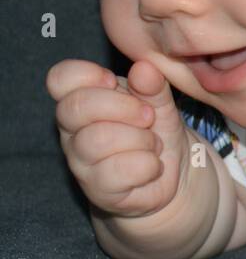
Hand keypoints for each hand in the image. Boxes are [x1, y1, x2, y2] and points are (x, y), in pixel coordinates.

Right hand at [49, 57, 191, 217]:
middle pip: (75, 107)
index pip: (60, 79)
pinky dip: (147, 165)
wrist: (173, 174)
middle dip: (122, 106)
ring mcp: (82, 162)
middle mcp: (73, 130)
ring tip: (154, 144)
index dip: (87, 75)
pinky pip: (117, 172)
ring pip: (98, 140)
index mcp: (82, 99)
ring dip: (140, 139)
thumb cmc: (155, 130)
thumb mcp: (159, 102)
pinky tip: (153, 165)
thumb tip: (144, 68)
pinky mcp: (98, 189)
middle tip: (148, 116)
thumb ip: (152, 85)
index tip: (115, 81)